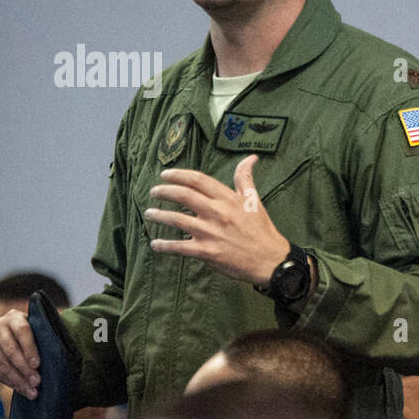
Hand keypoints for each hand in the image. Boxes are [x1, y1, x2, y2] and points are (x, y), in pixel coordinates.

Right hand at [0, 308, 39, 398]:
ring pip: (2, 363)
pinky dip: (8, 382)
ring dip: (17, 380)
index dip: (30, 348)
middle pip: (11, 350)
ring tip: (31, 391)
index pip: (22, 331)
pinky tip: (20, 388)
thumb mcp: (40, 332)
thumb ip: (44, 340)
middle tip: (36, 382)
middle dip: (25, 369)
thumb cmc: (35, 336)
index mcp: (14, 317)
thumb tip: (56, 358)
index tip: (37, 365)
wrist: (14, 338)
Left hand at [146, 155, 288, 285]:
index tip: (165, 174)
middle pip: (183, 195)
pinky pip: (179, 247)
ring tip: (149, 213)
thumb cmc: (262, 230)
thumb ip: (245, 178)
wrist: (269, 260)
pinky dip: (164, 246)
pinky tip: (155, 244)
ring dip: (159, 215)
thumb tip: (250, 158)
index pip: (198, 180)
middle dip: (164, 191)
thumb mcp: (254, 200)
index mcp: (227, 198)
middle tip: (153, 191)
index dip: (178, 174)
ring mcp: (210, 232)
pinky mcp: (206, 252)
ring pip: (176, 219)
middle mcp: (217, 212)